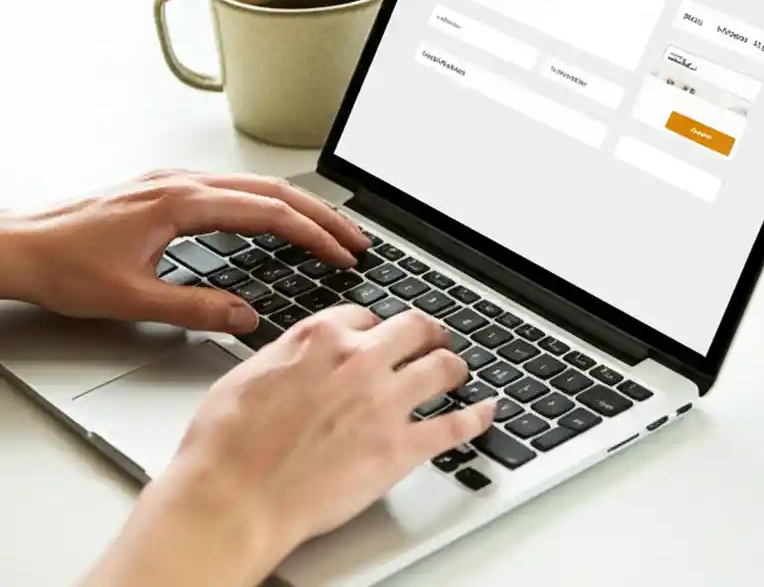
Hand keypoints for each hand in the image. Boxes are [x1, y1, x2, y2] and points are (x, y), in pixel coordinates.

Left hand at [0, 169, 369, 332]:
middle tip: (356, 240)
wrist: (17, 248)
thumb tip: (246, 316)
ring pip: (254, 185)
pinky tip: (276, 221)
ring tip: (330, 230)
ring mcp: (172, 183)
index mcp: (179, 204)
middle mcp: (180, 184)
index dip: (313, 234)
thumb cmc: (62, 267)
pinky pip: (232, 189)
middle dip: (322, 215)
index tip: (342, 254)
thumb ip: (197, 309)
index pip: (268, 212)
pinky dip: (269, 204)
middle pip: (272, 190)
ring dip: (298, 207)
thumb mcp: (133, 299)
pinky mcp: (163, 190)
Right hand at [85, 307, 495, 586]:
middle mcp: (359, 362)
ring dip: (455, 367)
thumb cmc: (224, 448)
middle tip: (434, 339)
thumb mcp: (245, 376)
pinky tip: (486, 412)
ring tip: (458, 372)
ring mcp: (385, 404)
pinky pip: (456, 425)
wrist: (232, 499)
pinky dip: (478, 416)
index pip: (364, 317)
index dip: (375, 327)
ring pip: (443, 368)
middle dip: (428, 332)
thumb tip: (297, 354)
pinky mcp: (401, 449)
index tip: (379, 335)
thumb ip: (285, 357)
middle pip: (415, 329)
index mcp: (318, 340)